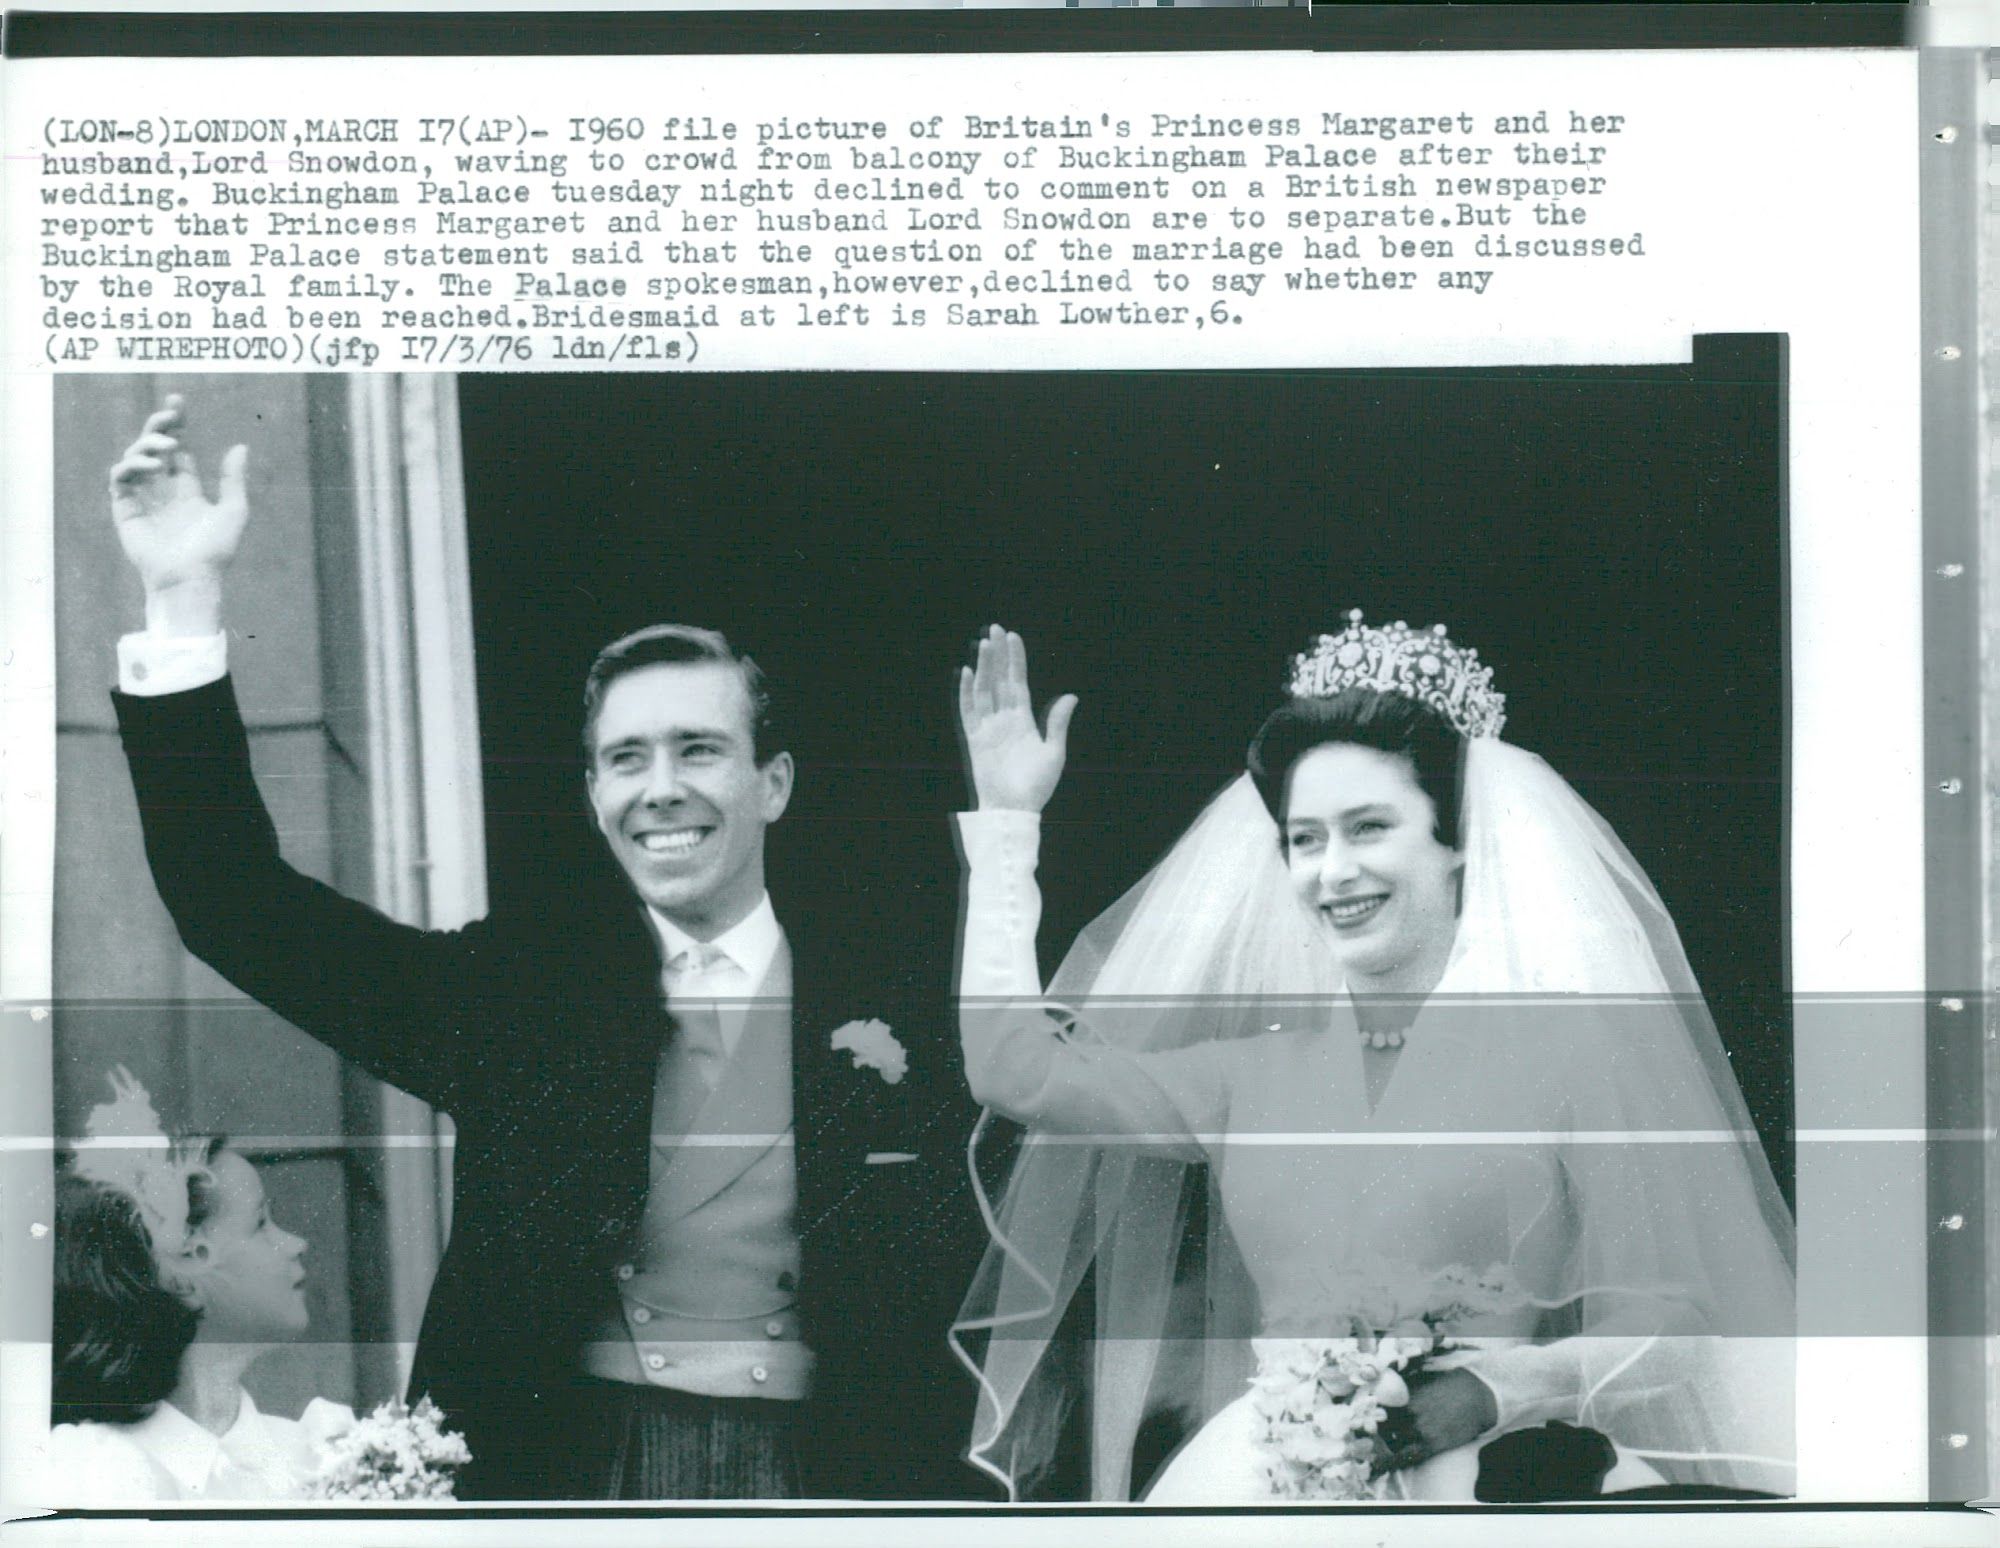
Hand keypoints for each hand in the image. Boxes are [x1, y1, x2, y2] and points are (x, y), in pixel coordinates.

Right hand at [108, 394, 248, 635]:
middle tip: (170, 415)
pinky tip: (153, 467)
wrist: (191, 577)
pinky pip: (120, 478)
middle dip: (159, 426)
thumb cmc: (215, 550)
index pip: (179, 450)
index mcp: (187, 490)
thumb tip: (240, 446)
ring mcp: (143, 499)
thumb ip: (232, 479)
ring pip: (135, 458)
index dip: (177, 426)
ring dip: (148, 445)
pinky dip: (132, 466)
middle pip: (154, 448)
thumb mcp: (232, 510)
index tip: (178, 403)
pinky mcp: (125, 509)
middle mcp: (163, 491)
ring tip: (166, 446)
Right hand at [957, 625, 1076, 813]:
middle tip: (994, 628)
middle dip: (998, 655)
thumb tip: (1071, 696)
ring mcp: (988, 728)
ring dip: (984, 666)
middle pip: (999, 680)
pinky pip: (969, 711)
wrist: (1015, 810)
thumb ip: (1058, 723)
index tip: (1013, 636)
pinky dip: (967, 692)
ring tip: (985, 643)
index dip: (1016, 660)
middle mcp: (1004, 719)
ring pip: (984, 689)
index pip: (1018, 682)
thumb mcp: (1054, 752)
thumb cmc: (1036, 786)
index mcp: (1023, 720)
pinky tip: (968, 672)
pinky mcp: (974, 739)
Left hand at [1371, 1365, 1499, 1475]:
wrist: (1476, 1397)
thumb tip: (1380, 1390)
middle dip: (1371, 1429)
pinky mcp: (1430, 1445)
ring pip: (1389, 1440)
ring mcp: (1419, 1429)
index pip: (1374, 1407)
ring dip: (1382, 1443)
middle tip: (1364, 1433)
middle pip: (1379, 1425)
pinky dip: (1387, 1464)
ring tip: (1373, 1447)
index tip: (1359, 1417)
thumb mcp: (1419, 1379)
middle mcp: (1407, 1411)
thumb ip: (1400, 1388)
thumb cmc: (1448, 1384)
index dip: (1366, 1413)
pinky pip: (1404, 1458)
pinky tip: (1375, 1469)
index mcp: (1403, 1393)